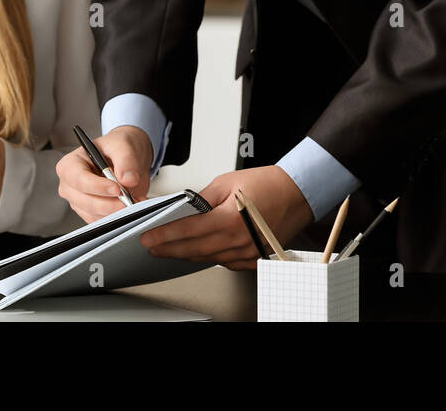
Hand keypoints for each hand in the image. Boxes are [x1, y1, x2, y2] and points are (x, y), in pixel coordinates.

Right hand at [56, 126, 152, 222]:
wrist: (127, 159)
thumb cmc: (118, 147)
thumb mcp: (123, 145)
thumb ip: (126, 160)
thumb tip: (128, 179)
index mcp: (71, 164)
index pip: (78, 179)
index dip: (97, 186)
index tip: (117, 188)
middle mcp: (70, 185)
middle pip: (85, 201)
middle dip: (109, 203)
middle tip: (130, 199)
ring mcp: (79, 201)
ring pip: (94, 214)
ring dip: (116, 212)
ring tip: (136, 200)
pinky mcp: (90, 213)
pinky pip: (101, 221)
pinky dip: (118, 218)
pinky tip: (131, 207)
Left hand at [139, 166, 313, 270]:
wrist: (296, 194)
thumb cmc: (268, 184)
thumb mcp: (228, 182)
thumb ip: (202, 198)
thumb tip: (183, 209)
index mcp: (231, 220)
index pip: (188, 231)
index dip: (165, 236)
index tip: (149, 238)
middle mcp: (239, 240)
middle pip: (194, 250)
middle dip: (170, 249)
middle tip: (152, 247)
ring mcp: (247, 252)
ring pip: (208, 258)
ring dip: (188, 254)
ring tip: (171, 248)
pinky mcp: (253, 258)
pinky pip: (225, 262)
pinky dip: (210, 256)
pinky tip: (200, 250)